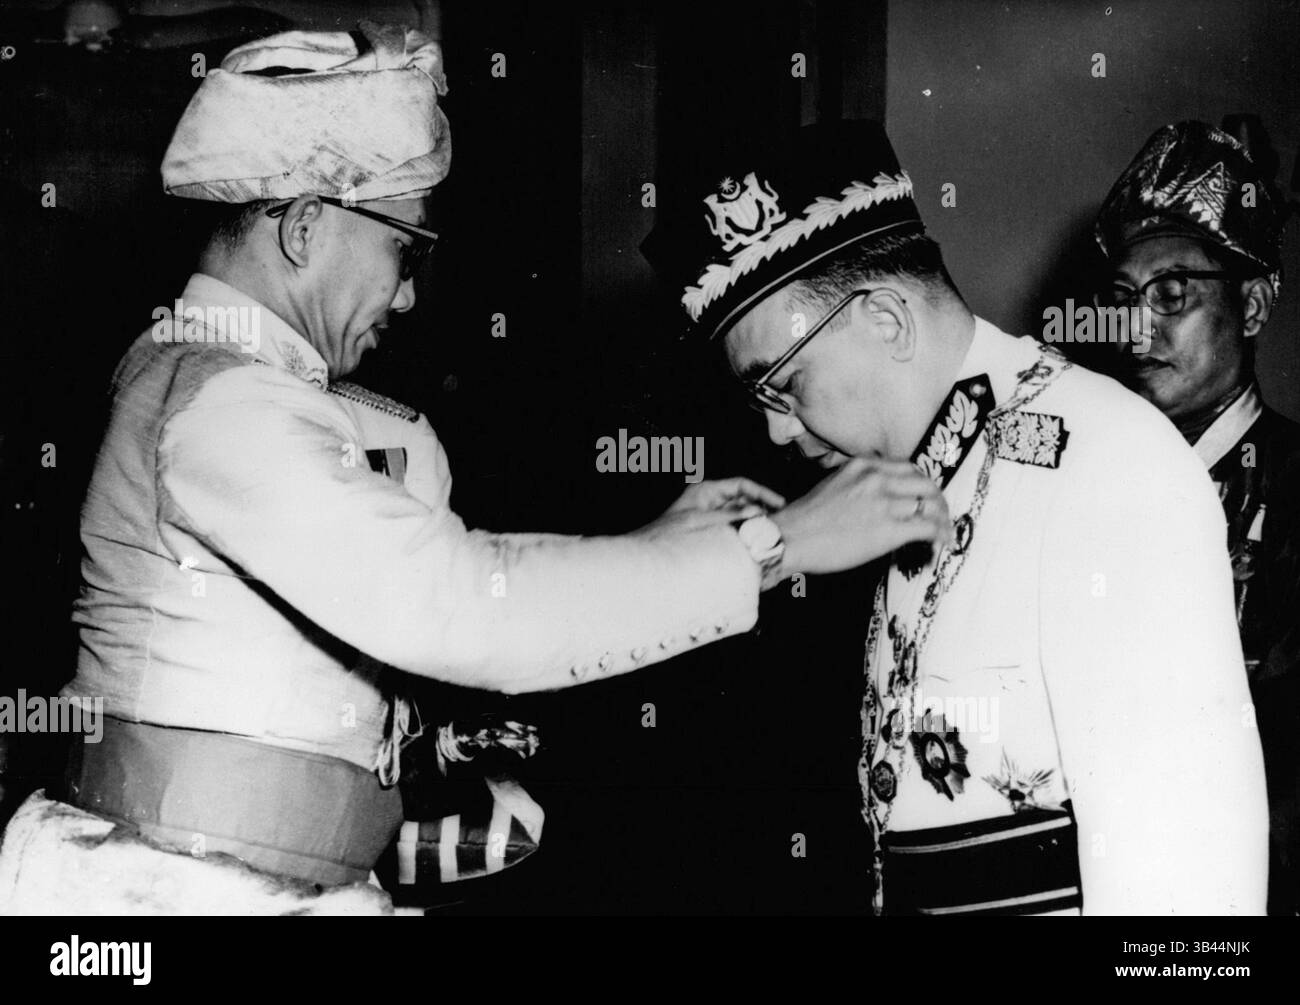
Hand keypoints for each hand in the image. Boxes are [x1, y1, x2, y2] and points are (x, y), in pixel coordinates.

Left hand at [636, 477, 785, 536]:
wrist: (650, 555)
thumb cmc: (668, 534)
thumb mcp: (702, 522)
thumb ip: (730, 517)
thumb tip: (757, 512)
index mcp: (706, 490)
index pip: (742, 485)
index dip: (762, 493)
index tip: (779, 503)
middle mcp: (709, 500)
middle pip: (743, 499)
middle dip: (760, 509)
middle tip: (778, 521)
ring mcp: (709, 515)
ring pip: (739, 515)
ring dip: (753, 523)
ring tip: (769, 533)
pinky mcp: (709, 531)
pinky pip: (732, 528)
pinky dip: (743, 533)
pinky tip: (754, 543)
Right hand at [772, 457, 951, 575]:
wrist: (789, 538)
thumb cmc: (804, 520)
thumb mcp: (832, 485)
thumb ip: (858, 485)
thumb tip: (878, 501)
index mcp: (863, 466)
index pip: (907, 468)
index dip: (922, 484)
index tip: (924, 497)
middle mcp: (877, 478)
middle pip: (925, 483)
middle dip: (937, 501)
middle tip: (939, 516)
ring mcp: (884, 502)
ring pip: (931, 504)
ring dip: (942, 520)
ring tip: (943, 532)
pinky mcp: (888, 529)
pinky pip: (927, 528)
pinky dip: (940, 535)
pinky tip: (940, 543)